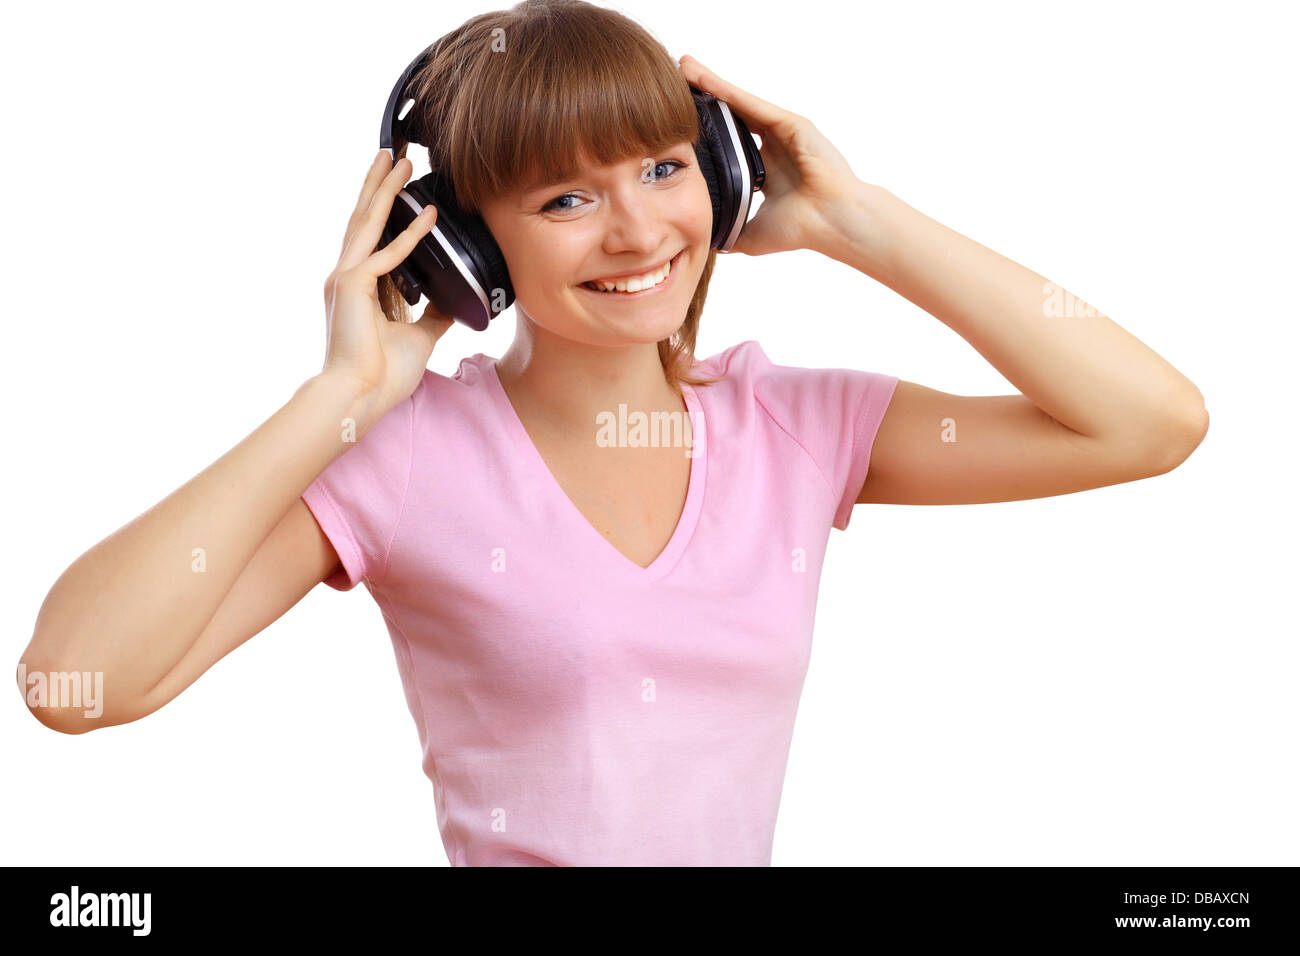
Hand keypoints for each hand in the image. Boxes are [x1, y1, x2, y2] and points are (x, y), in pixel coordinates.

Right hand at [321, 150, 454, 418]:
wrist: (360, 396)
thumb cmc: (382, 372)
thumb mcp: (420, 335)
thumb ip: (434, 313)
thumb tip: (455, 299)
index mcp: (357, 285)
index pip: (370, 235)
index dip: (382, 205)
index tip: (396, 180)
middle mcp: (347, 276)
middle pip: (364, 218)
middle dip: (379, 183)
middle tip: (393, 151)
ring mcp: (346, 279)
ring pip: (368, 223)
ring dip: (386, 190)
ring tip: (399, 160)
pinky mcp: (353, 288)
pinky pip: (387, 255)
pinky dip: (410, 235)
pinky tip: (429, 215)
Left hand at [678, 54, 865, 257]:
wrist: (833, 223)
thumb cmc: (802, 229)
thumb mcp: (752, 233)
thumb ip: (730, 230)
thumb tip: (706, 241)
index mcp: (767, 170)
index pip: (728, 145)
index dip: (706, 135)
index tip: (677, 127)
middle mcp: (774, 146)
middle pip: (730, 116)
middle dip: (704, 100)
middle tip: (674, 85)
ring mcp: (782, 131)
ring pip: (737, 103)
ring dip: (709, 84)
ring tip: (682, 67)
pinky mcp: (789, 122)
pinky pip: (749, 102)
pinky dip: (724, 89)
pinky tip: (701, 78)